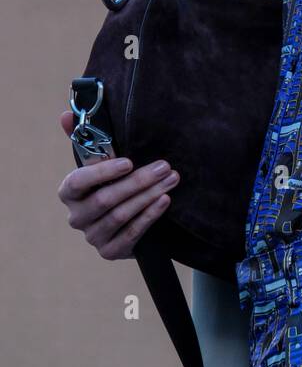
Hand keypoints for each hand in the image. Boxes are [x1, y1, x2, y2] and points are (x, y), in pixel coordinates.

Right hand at [57, 110, 179, 259]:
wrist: (130, 217)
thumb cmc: (114, 181)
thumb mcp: (102, 160)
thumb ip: (84, 137)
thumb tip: (65, 114)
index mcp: (69, 192)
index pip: (77, 182)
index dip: (102, 173)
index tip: (129, 162)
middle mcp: (76, 217)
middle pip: (105, 200)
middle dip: (137, 181)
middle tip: (164, 167)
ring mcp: (92, 237)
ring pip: (121, 215)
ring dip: (148, 195)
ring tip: (171, 179)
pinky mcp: (110, 251)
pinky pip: (131, 234)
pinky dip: (149, 216)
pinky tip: (165, 200)